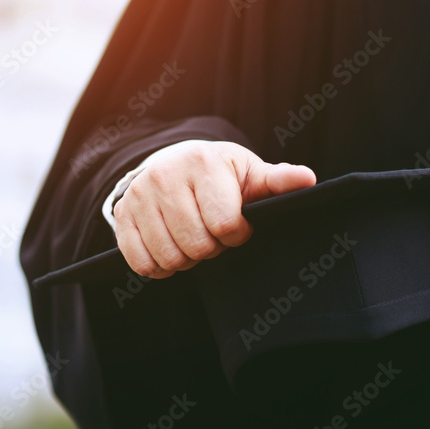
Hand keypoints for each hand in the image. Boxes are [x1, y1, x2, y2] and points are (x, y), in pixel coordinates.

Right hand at [113, 141, 315, 278]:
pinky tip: (171, 247)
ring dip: (187, 258)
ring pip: (170, 257)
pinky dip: (160, 266)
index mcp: (202, 162)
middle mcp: (165, 175)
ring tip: (193, 237)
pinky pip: (142, 263)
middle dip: (211, 247)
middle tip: (212, 233)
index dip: (237, 233)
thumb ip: (279, 180)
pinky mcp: (121, 216)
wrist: (175, 164)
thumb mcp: (250, 173)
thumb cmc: (221, 175)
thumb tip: (308, 180)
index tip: (237, 224)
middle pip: (196, 245)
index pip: (225, 224)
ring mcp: (139, 196)